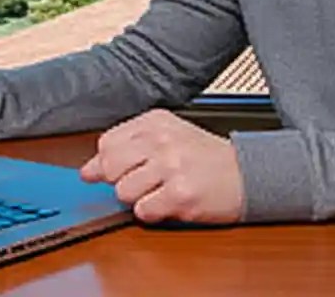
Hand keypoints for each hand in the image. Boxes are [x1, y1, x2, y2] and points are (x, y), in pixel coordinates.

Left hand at [79, 109, 244, 224]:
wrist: (247, 174)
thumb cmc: (206, 158)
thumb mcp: (166, 139)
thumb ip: (126, 149)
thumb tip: (87, 171)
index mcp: (155, 122)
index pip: (107, 143)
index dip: (107, 163)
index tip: (119, 171)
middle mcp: (162, 140)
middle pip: (110, 166)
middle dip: (120, 181)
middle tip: (143, 182)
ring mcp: (171, 166)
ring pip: (123, 191)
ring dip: (138, 199)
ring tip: (160, 191)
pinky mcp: (180, 194)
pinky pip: (143, 211)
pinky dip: (152, 213)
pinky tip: (169, 203)